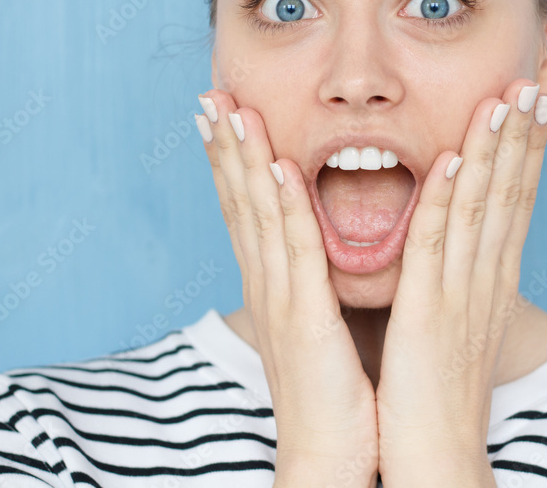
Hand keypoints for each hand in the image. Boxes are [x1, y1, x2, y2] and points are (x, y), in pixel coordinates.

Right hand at [196, 89, 378, 486]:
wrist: (330, 456)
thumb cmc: (334, 393)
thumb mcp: (319, 326)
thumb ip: (316, 284)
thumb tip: (320, 254)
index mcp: (276, 285)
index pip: (249, 211)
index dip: (233, 162)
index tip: (224, 116)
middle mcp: (269, 285)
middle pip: (242, 203)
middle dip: (226, 147)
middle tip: (211, 95)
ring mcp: (282, 299)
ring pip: (261, 216)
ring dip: (247, 160)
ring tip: (235, 110)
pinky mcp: (306, 318)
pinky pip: (297, 253)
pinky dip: (287, 208)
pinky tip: (281, 168)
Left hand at [374, 78, 546, 485]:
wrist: (437, 458)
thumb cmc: (439, 394)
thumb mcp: (457, 325)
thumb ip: (458, 282)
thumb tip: (458, 250)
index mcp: (491, 282)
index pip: (515, 203)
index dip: (527, 151)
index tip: (534, 104)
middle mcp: (487, 280)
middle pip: (510, 194)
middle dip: (523, 135)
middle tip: (534, 80)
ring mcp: (462, 294)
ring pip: (482, 207)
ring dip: (494, 149)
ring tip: (506, 96)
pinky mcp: (429, 313)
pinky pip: (438, 246)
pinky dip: (447, 199)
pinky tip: (455, 157)